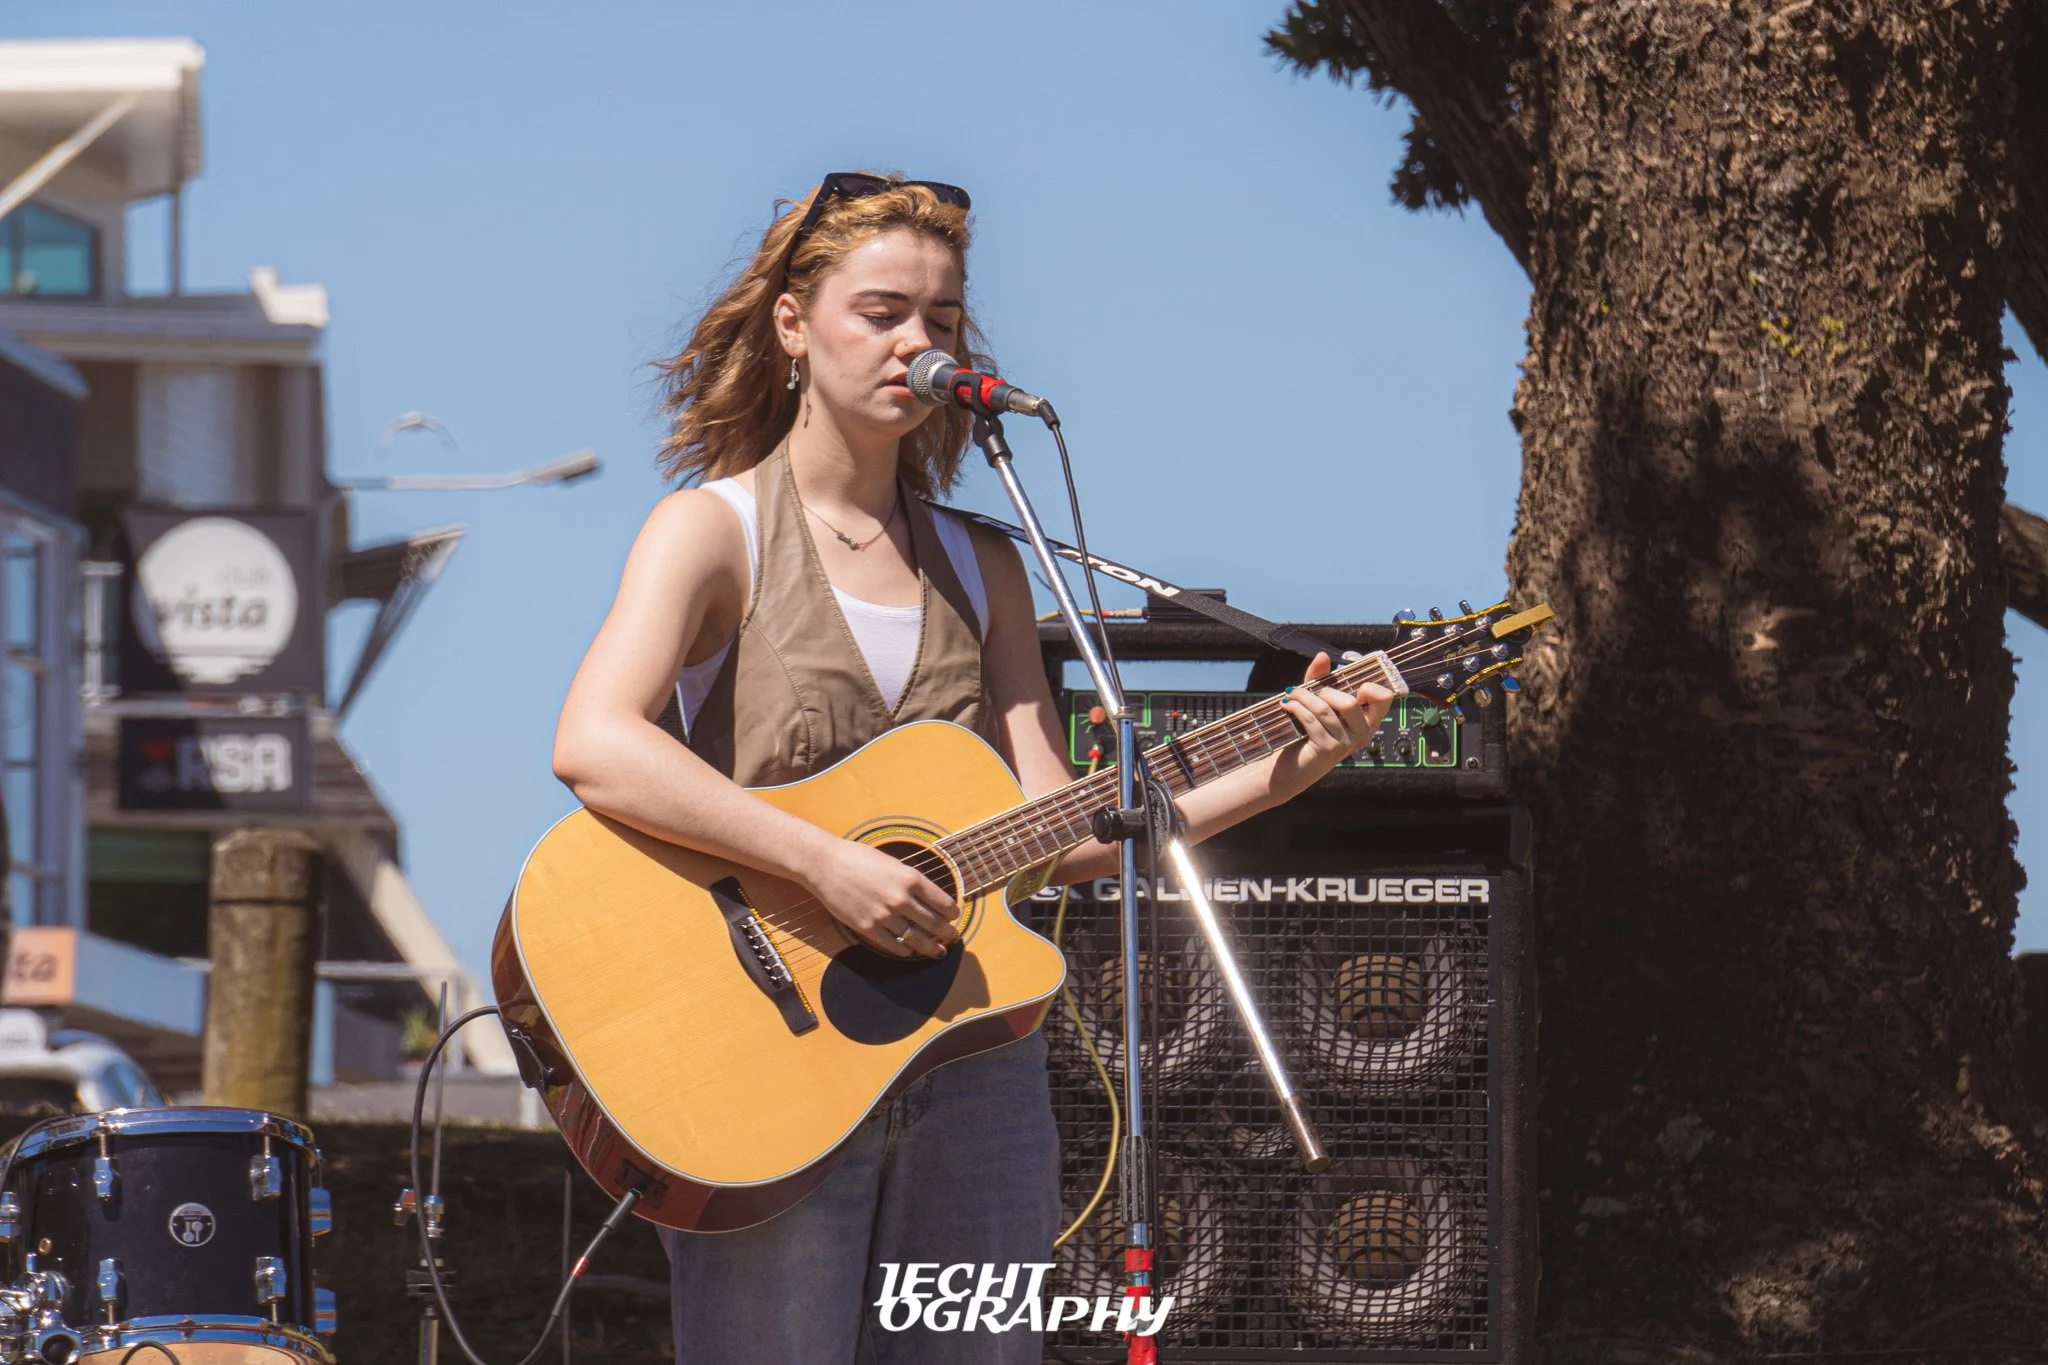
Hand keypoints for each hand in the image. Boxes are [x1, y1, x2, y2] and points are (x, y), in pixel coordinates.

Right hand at [802, 837, 959, 959]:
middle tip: (953, 938)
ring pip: (917, 939)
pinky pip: (894, 945)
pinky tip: (910, 950)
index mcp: (910, 878)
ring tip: (938, 951)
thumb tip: (928, 898)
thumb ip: (910, 881)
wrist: (826, 865)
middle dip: (948, 934)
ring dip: (931, 947)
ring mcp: (884, 915)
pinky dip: (906, 950)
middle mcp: (901, 898)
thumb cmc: (858, 858)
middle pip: (935, 924)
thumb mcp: (893, 863)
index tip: (954, 917)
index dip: (952, 913)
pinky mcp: (868, 928)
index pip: (943, 902)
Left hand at [1275, 652, 1396, 794]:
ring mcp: (1346, 744)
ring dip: (1304, 697)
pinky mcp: (1328, 750)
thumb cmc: (1307, 734)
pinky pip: (1312, 720)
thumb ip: (1320, 678)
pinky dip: (1297, 708)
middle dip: (1326, 690)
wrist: (1290, 767)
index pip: (1384, 697)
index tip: (1351, 685)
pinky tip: (1288, 705)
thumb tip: (1323, 656)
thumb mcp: (1316, 701)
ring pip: (1325, 709)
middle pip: (1351, 702)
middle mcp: (1362, 733)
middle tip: (1312, 692)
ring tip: (1292, 694)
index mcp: (1367, 720)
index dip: (1370, 686)